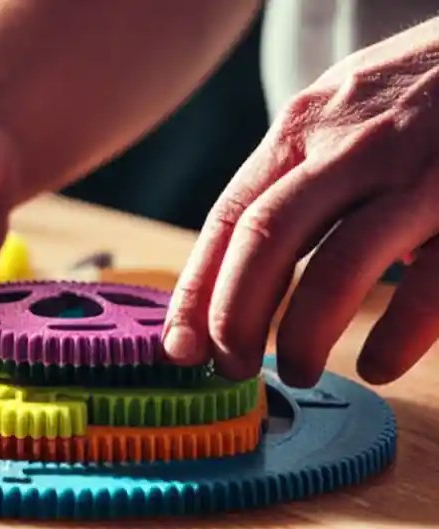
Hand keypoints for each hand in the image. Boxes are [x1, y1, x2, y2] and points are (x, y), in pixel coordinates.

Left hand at [164, 18, 438, 385]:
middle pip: (266, 241)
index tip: (178, 347)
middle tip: (231, 368)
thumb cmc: (422, 92)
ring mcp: (416, 176)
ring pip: (337, 267)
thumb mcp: (341, 111)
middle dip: (235, 318)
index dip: (196, 290)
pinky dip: (396, 337)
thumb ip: (294, 173)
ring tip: (296, 372)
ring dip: (305, 334)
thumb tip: (232, 264)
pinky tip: (378, 365)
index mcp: (304, 127)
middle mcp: (352, 148)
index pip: (230, 217)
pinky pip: (428, 286)